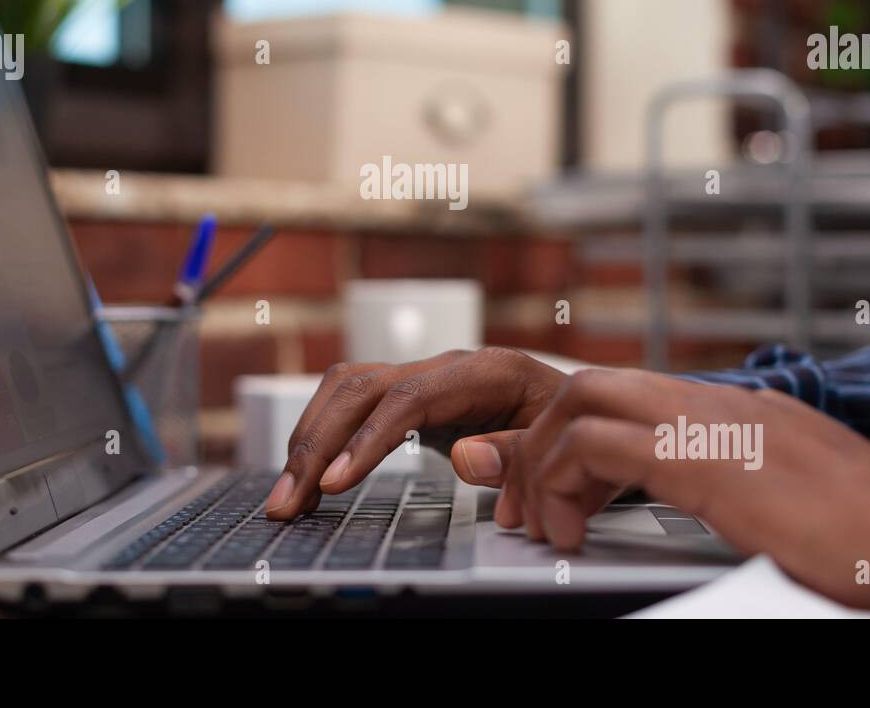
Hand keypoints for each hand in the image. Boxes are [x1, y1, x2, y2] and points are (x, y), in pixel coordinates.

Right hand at [264, 347, 566, 519]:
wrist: (583, 412)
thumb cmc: (573, 430)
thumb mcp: (560, 446)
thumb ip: (518, 452)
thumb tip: (462, 457)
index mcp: (486, 372)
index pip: (408, 399)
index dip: (365, 440)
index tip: (334, 483)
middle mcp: (446, 366)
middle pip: (361, 388)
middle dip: (317, 444)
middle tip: (287, 502)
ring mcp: (425, 377)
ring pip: (346, 389)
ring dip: (309, 439)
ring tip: (286, 496)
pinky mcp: (411, 396)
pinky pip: (353, 404)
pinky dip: (324, 435)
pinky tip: (309, 476)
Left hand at [496, 369, 869, 611]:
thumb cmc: (868, 524)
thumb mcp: (787, 487)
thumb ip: (738, 473)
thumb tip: (706, 486)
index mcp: (732, 406)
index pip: (627, 394)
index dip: (574, 436)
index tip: (556, 487)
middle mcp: (713, 401)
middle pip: (590, 384)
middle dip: (541, 441)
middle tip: (524, 503)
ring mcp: (707, 420)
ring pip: (583, 400)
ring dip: (543, 462)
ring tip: (545, 524)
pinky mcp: (702, 458)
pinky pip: (598, 445)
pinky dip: (563, 483)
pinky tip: (573, 531)